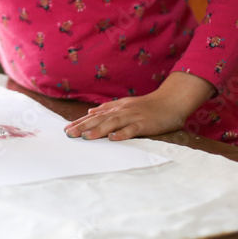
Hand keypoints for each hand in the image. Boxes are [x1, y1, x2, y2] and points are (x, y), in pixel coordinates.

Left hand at [63, 72, 213, 141]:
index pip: (95, 116)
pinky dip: (123, 133)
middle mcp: (122, 111)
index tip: (66, 129)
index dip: (80, 122)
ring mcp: (133, 116)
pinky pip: (133, 129)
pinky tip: (113, 138)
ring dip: (99, 130)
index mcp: (117, 108)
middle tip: (69, 134)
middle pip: (100, 119)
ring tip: (86, 137)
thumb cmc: (148, 105)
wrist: (171, 100)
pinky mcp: (145, 123)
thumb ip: (108, 108)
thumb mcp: (125, 104)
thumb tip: (89, 112)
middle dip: (83, 126)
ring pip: (113, 123)